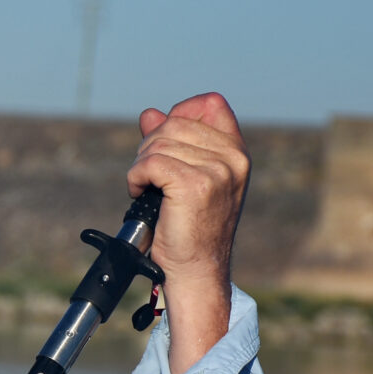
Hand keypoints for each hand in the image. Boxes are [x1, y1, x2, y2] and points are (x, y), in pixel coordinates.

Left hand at [128, 93, 251, 373]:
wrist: (196, 270)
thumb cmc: (190, 229)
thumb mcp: (186, 178)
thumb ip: (171, 143)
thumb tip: (149, 114)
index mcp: (236, 153)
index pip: (210, 103)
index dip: (181, 112)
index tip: (164, 140)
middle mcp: (232, 158)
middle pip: (174, 122)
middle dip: (150, 146)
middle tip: (149, 178)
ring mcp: (216, 171)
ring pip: (157, 143)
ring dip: (141, 165)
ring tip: (148, 189)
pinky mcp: (194, 185)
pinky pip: (149, 163)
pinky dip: (136, 178)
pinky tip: (142, 194)